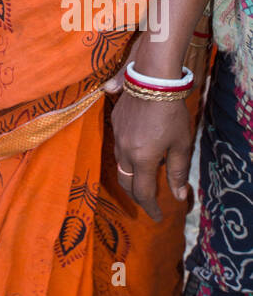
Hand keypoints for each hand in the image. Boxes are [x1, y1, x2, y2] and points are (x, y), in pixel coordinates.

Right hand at [111, 90, 191, 221]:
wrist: (152, 79)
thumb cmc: (171, 112)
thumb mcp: (180, 144)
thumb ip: (177, 172)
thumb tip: (178, 195)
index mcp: (142, 159)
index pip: (143, 193)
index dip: (151, 207)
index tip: (158, 216)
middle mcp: (125, 151)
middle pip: (126, 182)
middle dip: (137, 196)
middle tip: (149, 201)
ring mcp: (117, 136)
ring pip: (120, 165)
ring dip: (131, 176)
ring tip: (144, 178)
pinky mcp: (115, 123)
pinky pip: (118, 146)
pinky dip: (128, 156)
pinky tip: (139, 150)